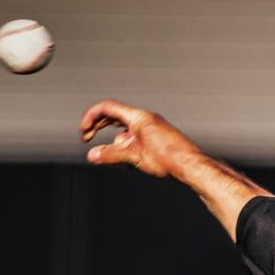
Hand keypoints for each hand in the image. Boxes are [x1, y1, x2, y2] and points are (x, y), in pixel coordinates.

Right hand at [79, 99, 201, 179]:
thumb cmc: (169, 158)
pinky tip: (132, 162)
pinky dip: (128, 147)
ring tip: (121, 160)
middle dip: (98, 127)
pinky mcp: (157, 137)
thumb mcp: (134, 156)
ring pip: (125, 131)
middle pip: (114, 117)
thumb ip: (111, 154)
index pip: (107, 108)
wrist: (191, 166)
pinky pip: (136, 138)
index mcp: (139, 117)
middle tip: (88, 139)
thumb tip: (92, 154)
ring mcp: (152, 127)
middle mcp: (145, 119)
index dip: (91, 117)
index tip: (84, 131)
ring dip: (116, 143)